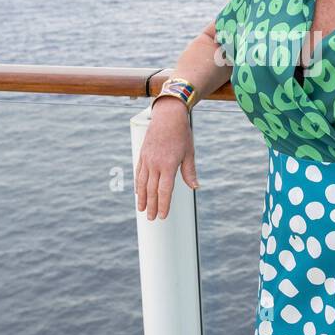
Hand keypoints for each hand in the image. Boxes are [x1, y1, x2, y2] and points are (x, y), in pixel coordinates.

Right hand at [134, 97, 198, 220]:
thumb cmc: (181, 134)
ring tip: (141, 210)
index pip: (164, 190)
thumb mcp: (189, 153)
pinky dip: (138, 184)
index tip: (163, 215)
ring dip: (142, 198)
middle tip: (151, 218)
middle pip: (152, 190)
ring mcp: (147, 159)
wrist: (168, 115)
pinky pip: (139, 173)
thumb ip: (189, 172)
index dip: (163, 204)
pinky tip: (138, 192)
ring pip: (142, 183)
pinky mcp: (142, 155)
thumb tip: (195, 187)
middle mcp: (155, 164)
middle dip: (152, 206)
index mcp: (168, 165)